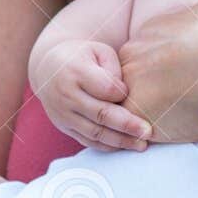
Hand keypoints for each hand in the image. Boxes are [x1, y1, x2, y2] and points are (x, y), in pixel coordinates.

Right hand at [33, 39, 151, 150]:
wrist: (49, 68)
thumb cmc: (84, 56)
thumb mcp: (99, 51)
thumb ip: (114, 68)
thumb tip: (124, 93)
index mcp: (76, 71)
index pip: (105, 88)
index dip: (122, 93)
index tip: (135, 93)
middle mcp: (67, 95)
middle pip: (100, 114)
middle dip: (127, 125)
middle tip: (148, 131)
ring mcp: (63, 114)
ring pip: (94, 132)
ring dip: (119, 141)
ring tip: (141, 144)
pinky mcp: (64, 126)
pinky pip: (86, 140)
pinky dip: (106, 146)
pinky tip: (124, 146)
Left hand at [118, 0, 197, 144]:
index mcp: (161, 23)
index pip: (164, 43)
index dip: (188, 56)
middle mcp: (140, 50)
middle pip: (147, 69)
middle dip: (168, 81)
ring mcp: (135, 85)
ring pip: (139, 98)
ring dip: (159, 106)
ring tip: (194, 114)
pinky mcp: (138, 118)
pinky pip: (137, 128)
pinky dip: (155, 130)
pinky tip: (185, 128)